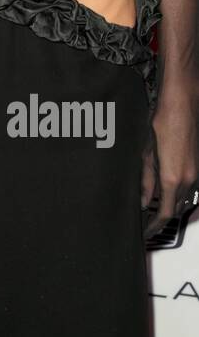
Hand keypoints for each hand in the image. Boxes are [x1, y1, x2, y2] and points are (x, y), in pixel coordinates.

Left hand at [141, 95, 198, 239]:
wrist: (183, 104)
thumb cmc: (162, 122)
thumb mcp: (146, 154)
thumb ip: (146, 181)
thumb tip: (143, 201)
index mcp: (172, 178)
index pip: (164, 214)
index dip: (154, 226)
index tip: (145, 232)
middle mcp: (188, 179)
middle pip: (175, 209)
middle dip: (161, 218)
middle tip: (146, 222)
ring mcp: (195, 173)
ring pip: (183, 199)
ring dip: (169, 206)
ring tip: (153, 210)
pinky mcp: (197, 166)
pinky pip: (188, 188)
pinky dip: (177, 194)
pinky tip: (164, 191)